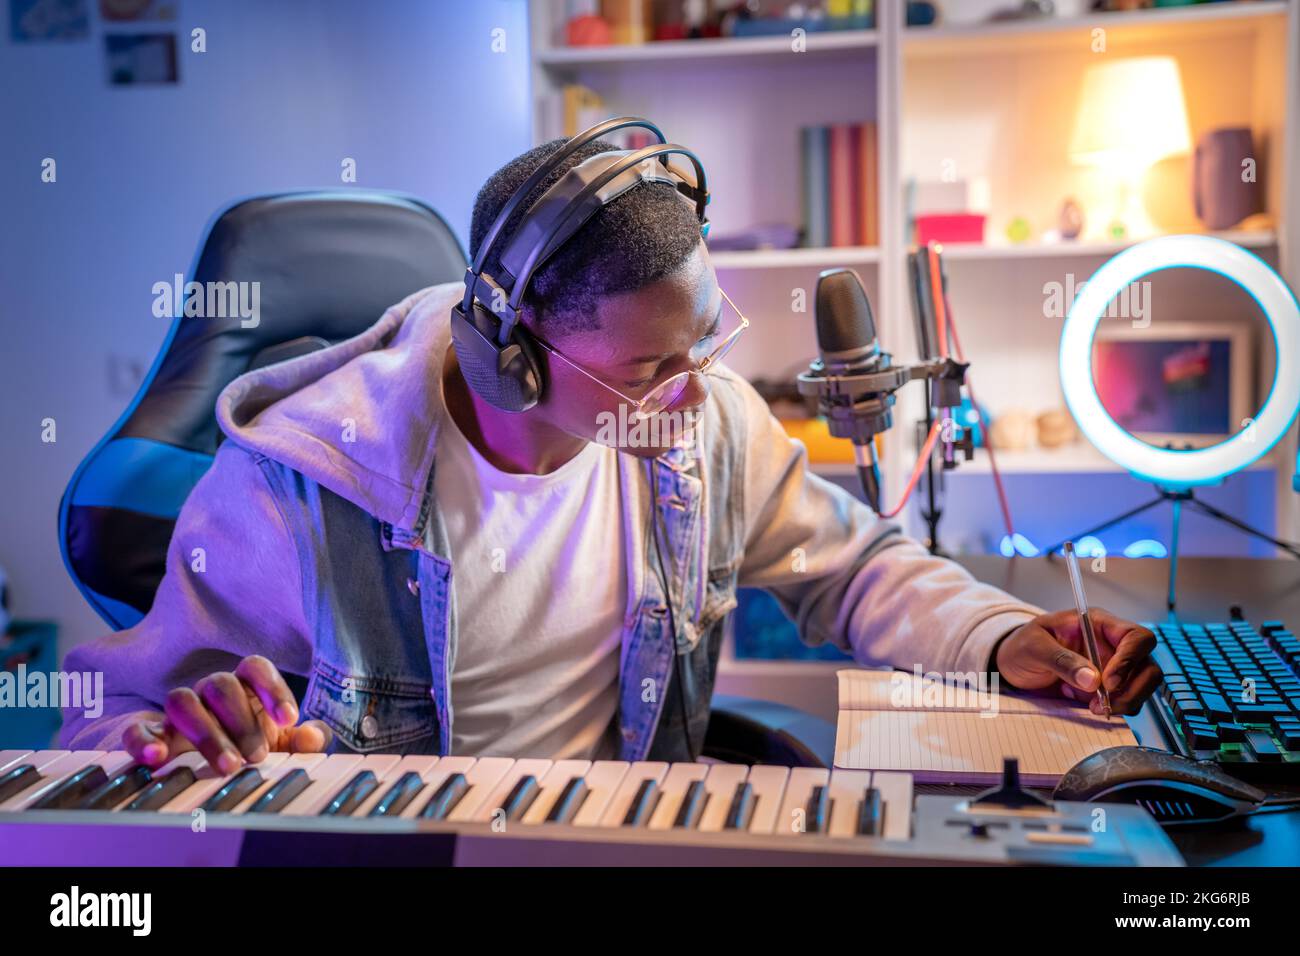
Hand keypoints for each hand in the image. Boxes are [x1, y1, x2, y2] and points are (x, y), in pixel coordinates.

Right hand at [123, 655, 333, 773]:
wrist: (201, 763)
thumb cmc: (248, 746)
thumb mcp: (280, 745)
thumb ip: (302, 740)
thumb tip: (314, 737)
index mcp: (243, 687)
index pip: (254, 667)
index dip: (273, 688)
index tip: (289, 719)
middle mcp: (209, 692)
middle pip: (221, 686)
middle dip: (242, 721)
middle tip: (258, 756)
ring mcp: (178, 711)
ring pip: (182, 700)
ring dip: (206, 733)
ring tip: (228, 764)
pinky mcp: (148, 733)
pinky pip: (137, 728)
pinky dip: (143, 739)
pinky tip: (156, 757)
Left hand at [994, 608, 1160, 715]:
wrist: (1012, 664)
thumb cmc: (1022, 645)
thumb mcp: (1034, 647)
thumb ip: (1061, 660)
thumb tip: (1092, 679)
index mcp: (1098, 624)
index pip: (1136, 637)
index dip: (1130, 660)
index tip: (1108, 681)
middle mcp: (1111, 645)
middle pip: (1148, 666)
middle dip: (1132, 688)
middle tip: (1104, 703)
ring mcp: (1113, 667)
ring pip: (1143, 686)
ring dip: (1126, 702)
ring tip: (1093, 707)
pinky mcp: (1108, 688)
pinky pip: (1127, 700)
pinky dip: (1116, 709)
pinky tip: (1089, 707)